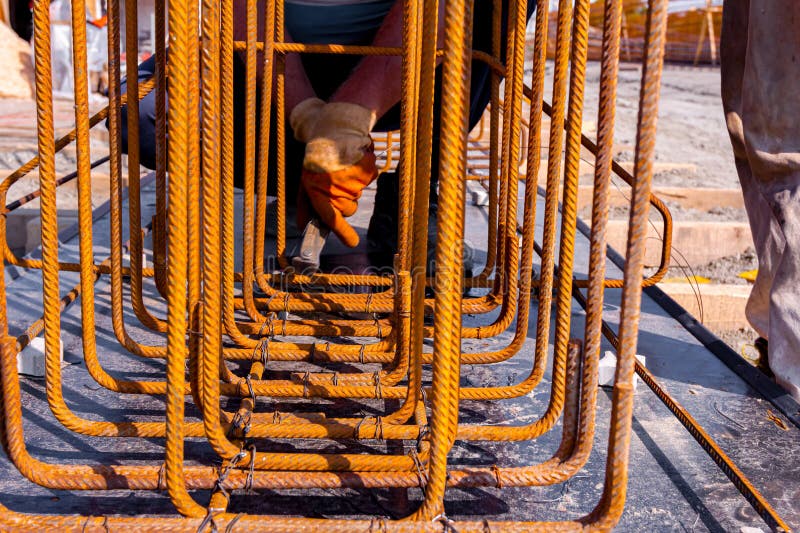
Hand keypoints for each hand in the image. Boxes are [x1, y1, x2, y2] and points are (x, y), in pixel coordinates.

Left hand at [290, 99, 377, 246]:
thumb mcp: (305, 181)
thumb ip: (305, 205)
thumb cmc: (316, 159)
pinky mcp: (366, 172)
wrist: (333, 130)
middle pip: (349, 209)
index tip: (353, 242)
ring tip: (341, 169)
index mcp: (319, 191)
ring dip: (351, 188)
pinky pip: (366, 183)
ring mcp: (353, 180)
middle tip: (335, 185)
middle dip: (344, 202)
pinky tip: (352, 163)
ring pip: (358, 196)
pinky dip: (361, 176)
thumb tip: (303, 225)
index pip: (333, 218)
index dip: (343, 232)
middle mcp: (337, 188)